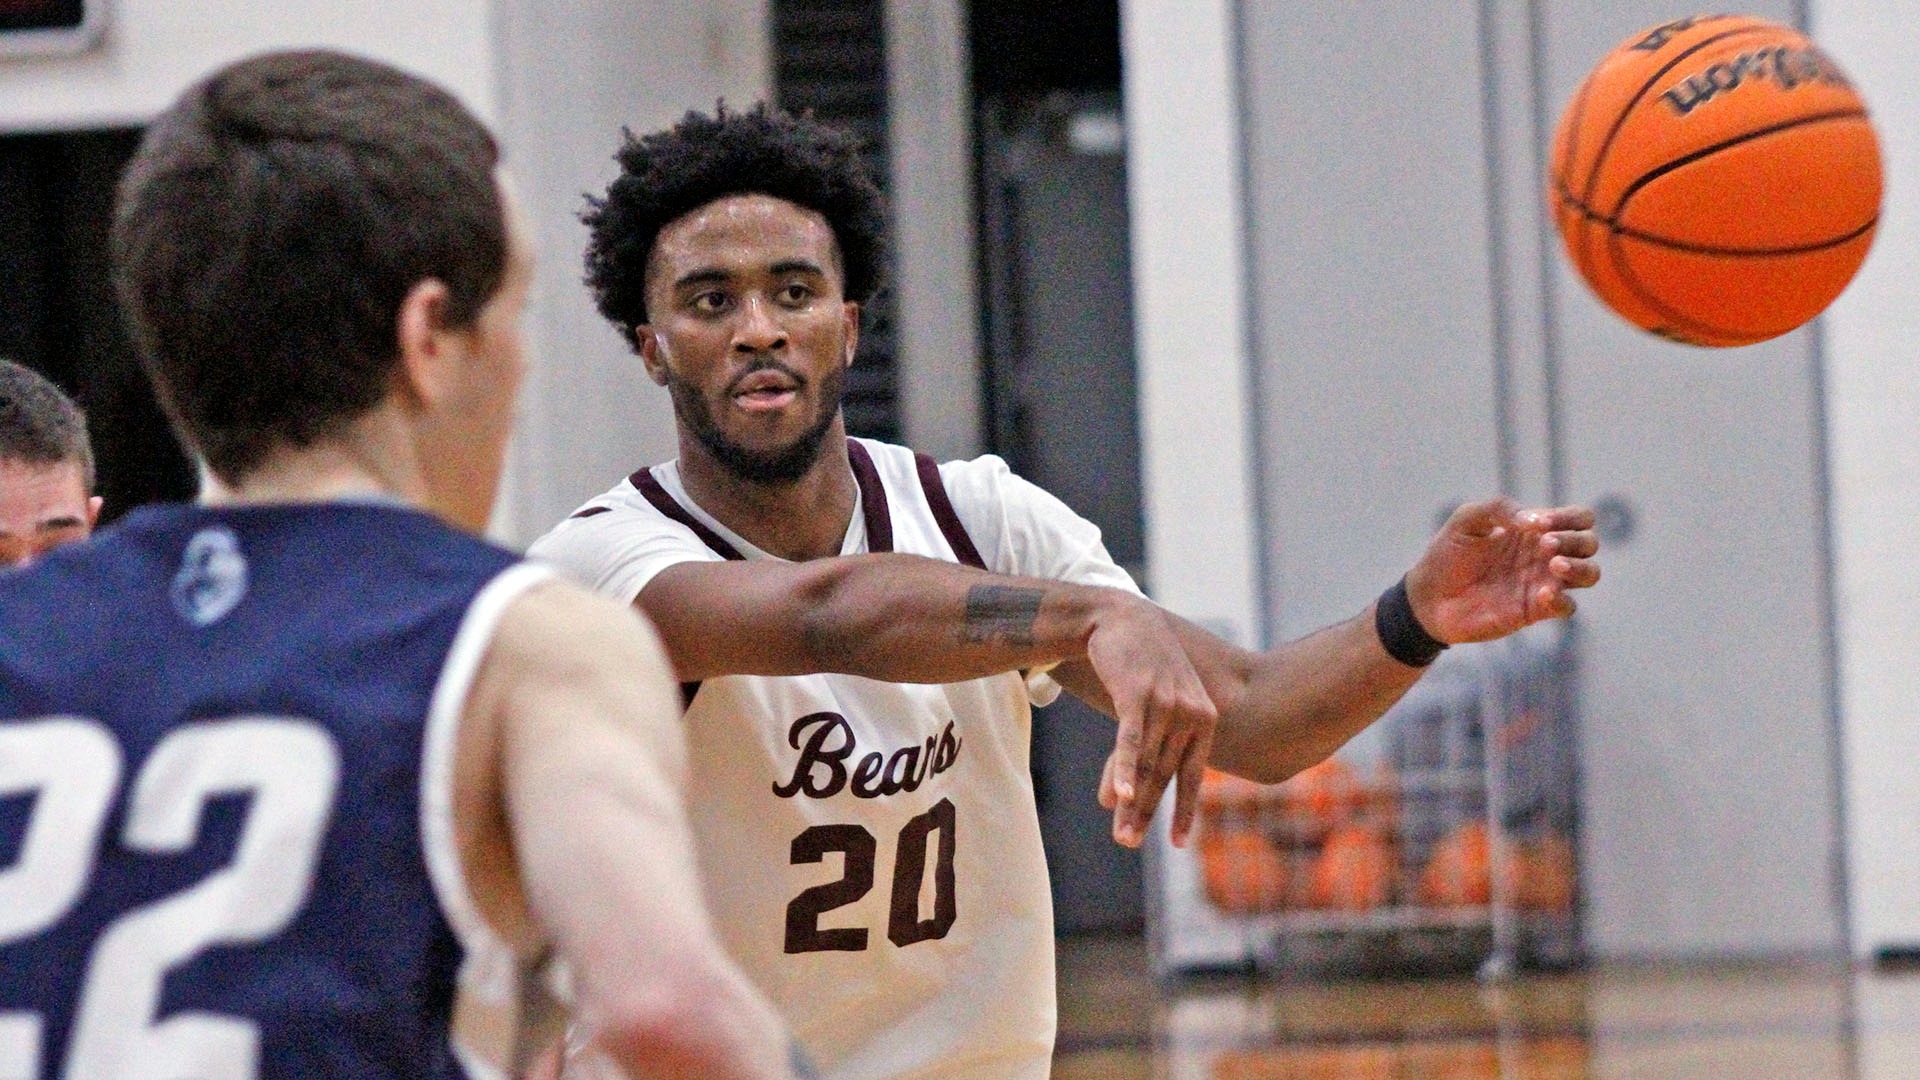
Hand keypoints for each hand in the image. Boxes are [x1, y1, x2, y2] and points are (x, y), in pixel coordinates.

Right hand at [1081, 596, 1217, 848]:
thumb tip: (1118, 799)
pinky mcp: (1138, 695)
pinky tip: (1120, 796)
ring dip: (1130, 803)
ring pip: (1145, 764)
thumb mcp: (1150, 706)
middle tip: (1128, 843)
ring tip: (1119, 834)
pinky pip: (1130, 741)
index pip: (1192, 776)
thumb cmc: (1137, 666)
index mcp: (1203, 720)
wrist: (1120, 619)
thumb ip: (1144, 749)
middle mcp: (1191, 714)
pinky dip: (1124, 771)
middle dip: (1145, 814)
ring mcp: (1166, 704)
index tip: (1178, 844)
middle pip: (1163, 775)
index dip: (1184, 811)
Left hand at [1405, 498, 1600, 643]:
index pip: (1578, 518)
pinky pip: (1567, 607)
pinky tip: (1542, 594)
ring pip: (1589, 574)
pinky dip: (1562, 599)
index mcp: (1534, 530)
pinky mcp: (1534, 610)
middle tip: (1544, 545)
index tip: (1539, 524)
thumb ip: (1500, 507)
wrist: (1428, 596)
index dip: (1569, 518)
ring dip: (1580, 567)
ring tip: (1554, 565)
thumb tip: (1535, 522)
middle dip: (1575, 540)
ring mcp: (1542, 582)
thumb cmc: (1447, 554)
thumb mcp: (1467, 518)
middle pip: (1589, 543)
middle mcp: (1544, 555)